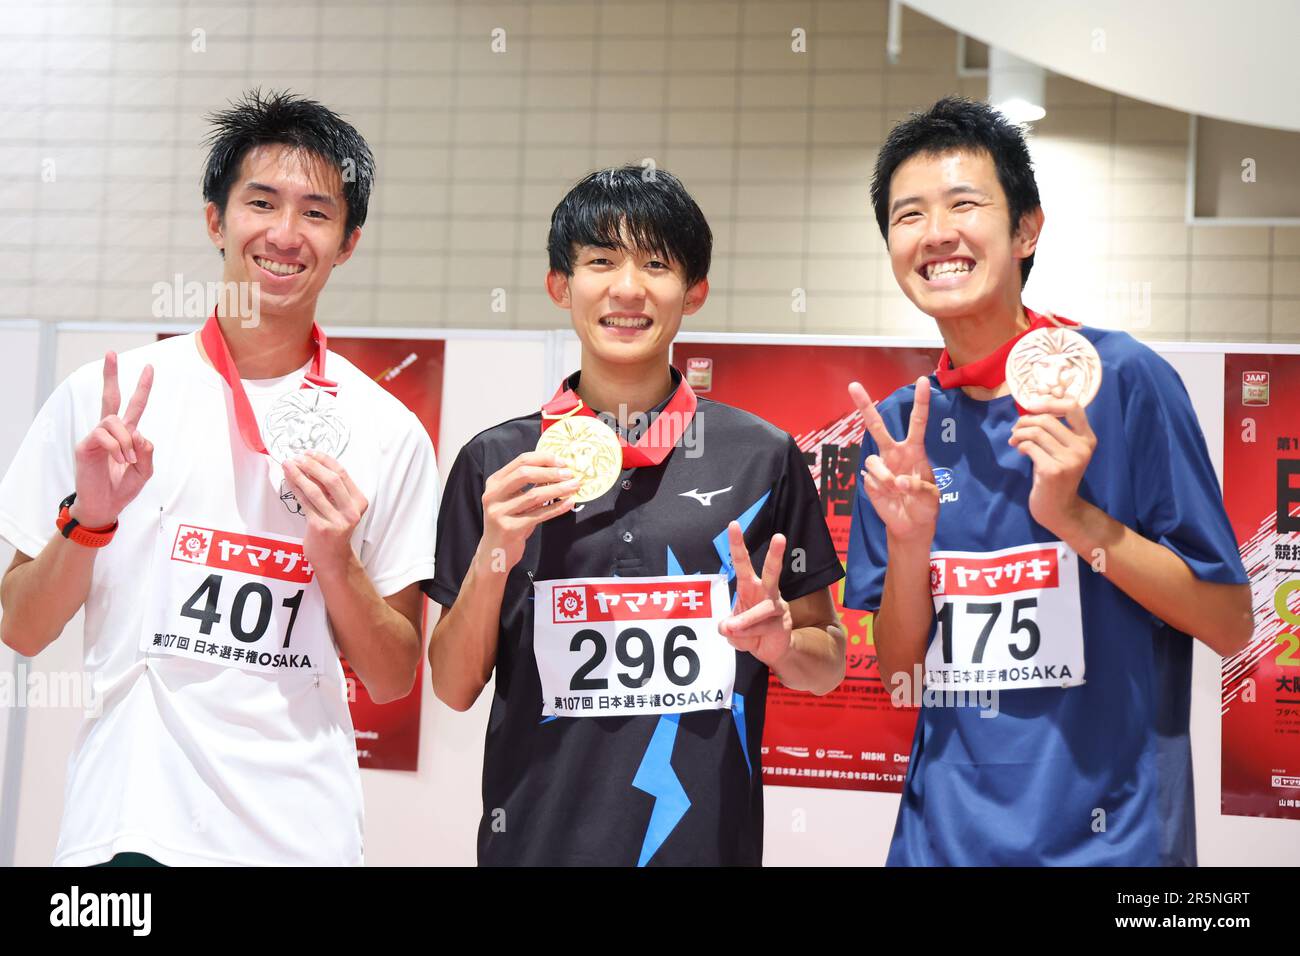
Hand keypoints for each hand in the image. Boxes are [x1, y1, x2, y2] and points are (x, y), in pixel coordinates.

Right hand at [72, 351, 154, 527]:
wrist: (105, 506)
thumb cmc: (122, 488)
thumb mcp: (145, 471)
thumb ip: (147, 452)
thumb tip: (138, 434)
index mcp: (126, 434)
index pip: (134, 406)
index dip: (142, 388)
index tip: (150, 368)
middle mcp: (110, 431)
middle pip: (110, 398)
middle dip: (111, 375)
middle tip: (111, 353)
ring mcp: (95, 437)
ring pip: (114, 421)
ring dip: (125, 440)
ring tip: (128, 460)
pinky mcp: (85, 446)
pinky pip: (103, 436)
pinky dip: (116, 448)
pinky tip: (118, 460)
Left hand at [281, 450, 368, 575]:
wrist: (332, 558)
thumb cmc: (335, 529)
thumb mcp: (342, 508)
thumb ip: (334, 490)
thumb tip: (312, 464)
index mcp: (359, 502)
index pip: (343, 474)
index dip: (325, 460)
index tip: (311, 452)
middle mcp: (351, 511)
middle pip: (331, 480)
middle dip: (312, 465)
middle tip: (298, 457)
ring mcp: (336, 520)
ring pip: (315, 491)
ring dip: (299, 474)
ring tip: (288, 465)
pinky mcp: (320, 527)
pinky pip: (305, 503)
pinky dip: (295, 488)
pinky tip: (288, 480)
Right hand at [477, 451, 581, 573]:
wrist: (494, 552)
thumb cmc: (509, 522)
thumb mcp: (514, 499)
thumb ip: (529, 484)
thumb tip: (557, 469)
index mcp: (494, 482)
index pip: (520, 461)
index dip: (543, 458)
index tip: (562, 461)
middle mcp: (493, 495)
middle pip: (524, 474)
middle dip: (551, 472)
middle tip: (570, 474)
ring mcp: (499, 512)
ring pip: (534, 495)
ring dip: (558, 489)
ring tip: (574, 486)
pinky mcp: (510, 528)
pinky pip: (538, 515)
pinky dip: (556, 508)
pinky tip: (569, 502)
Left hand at [718, 521, 793, 667]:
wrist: (771, 651)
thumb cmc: (749, 633)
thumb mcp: (731, 631)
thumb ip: (728, 628)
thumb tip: (727, 626)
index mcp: (750, 586)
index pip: (743, 562)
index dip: (738, 544)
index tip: (733, 524)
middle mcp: (766, 592)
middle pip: (772, 571)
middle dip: (775, 554)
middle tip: (780, 537)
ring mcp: (777, 606)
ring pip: (763, 608)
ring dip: (745, 619)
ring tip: (732, 627)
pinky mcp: (783, 622)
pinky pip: (763, 627)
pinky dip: (748, 634)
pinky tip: (745, 638)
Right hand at [848, 376, 938, 544]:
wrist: (911, 525)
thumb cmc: (925, 506)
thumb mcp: (931, 497)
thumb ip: (918, 486)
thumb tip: (898, 481)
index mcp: (914, 451)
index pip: (917, 422)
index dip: (920, 402)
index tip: (924, 380)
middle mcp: (894, 453)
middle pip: (877, 426)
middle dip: (865, 406)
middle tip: (853, 385)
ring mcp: (880, 466)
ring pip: (873, 461)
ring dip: (884, 477)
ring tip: (895, 491)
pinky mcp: (869, 480)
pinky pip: (870, 479)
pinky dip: (880, 489)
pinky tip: (888, 497)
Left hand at [1008, 398, 1096, 536]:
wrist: (1058, 508)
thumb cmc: (1056, 474)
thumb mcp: (1062, 449)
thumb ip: (1055, 429)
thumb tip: (1034, 403)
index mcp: (1088, 439)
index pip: (1073, 406)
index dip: (1050, 402)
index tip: (1032, 407)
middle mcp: (1082, 448)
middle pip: (1048, 419)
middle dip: (1026, 420)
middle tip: (1016, 428)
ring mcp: (1069, 460)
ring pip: (1036, 432)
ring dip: (1019, 433)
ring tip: (1014, 439)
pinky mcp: (1053, 470)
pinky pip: (1029, 447)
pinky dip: (1020, 445)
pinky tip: (1019, 450)